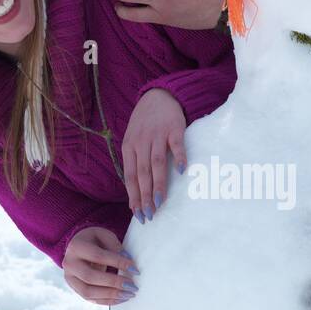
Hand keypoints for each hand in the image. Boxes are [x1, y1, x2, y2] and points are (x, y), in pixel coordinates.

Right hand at [62, 226, 138, 305]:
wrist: (78, 246)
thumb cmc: (94, 240)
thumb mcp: (104, 236)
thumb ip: (115, 247)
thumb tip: (128, 262)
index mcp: (76, 247)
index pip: (98, 257)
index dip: (117, 263)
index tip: (134, 269)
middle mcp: (69, 263)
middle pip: (90, 277)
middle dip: (113, 283)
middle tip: (132, 286)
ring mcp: (70, 278)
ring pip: (88, 292)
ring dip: (110, 295)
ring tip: (128, 295)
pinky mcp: (74, 288)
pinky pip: (90, 299)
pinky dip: (106, 301)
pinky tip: (120, 299)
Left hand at [121, 88, 185, 221]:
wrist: (158, 96)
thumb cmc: (145, 124)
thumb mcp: (133, 141)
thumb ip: (134, 163)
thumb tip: (136, 193)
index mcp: (129, 147)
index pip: (130, 176)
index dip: (133, 196)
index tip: (138, 214)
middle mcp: (141, 142)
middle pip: (142, 173)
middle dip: (145, 195)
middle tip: (149, 214)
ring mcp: (157, 135)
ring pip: (156, 163)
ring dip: (159, 183)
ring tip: (160, 201)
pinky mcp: (174, 128)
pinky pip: (176, 145)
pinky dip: (179, 157)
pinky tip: (181, 171)